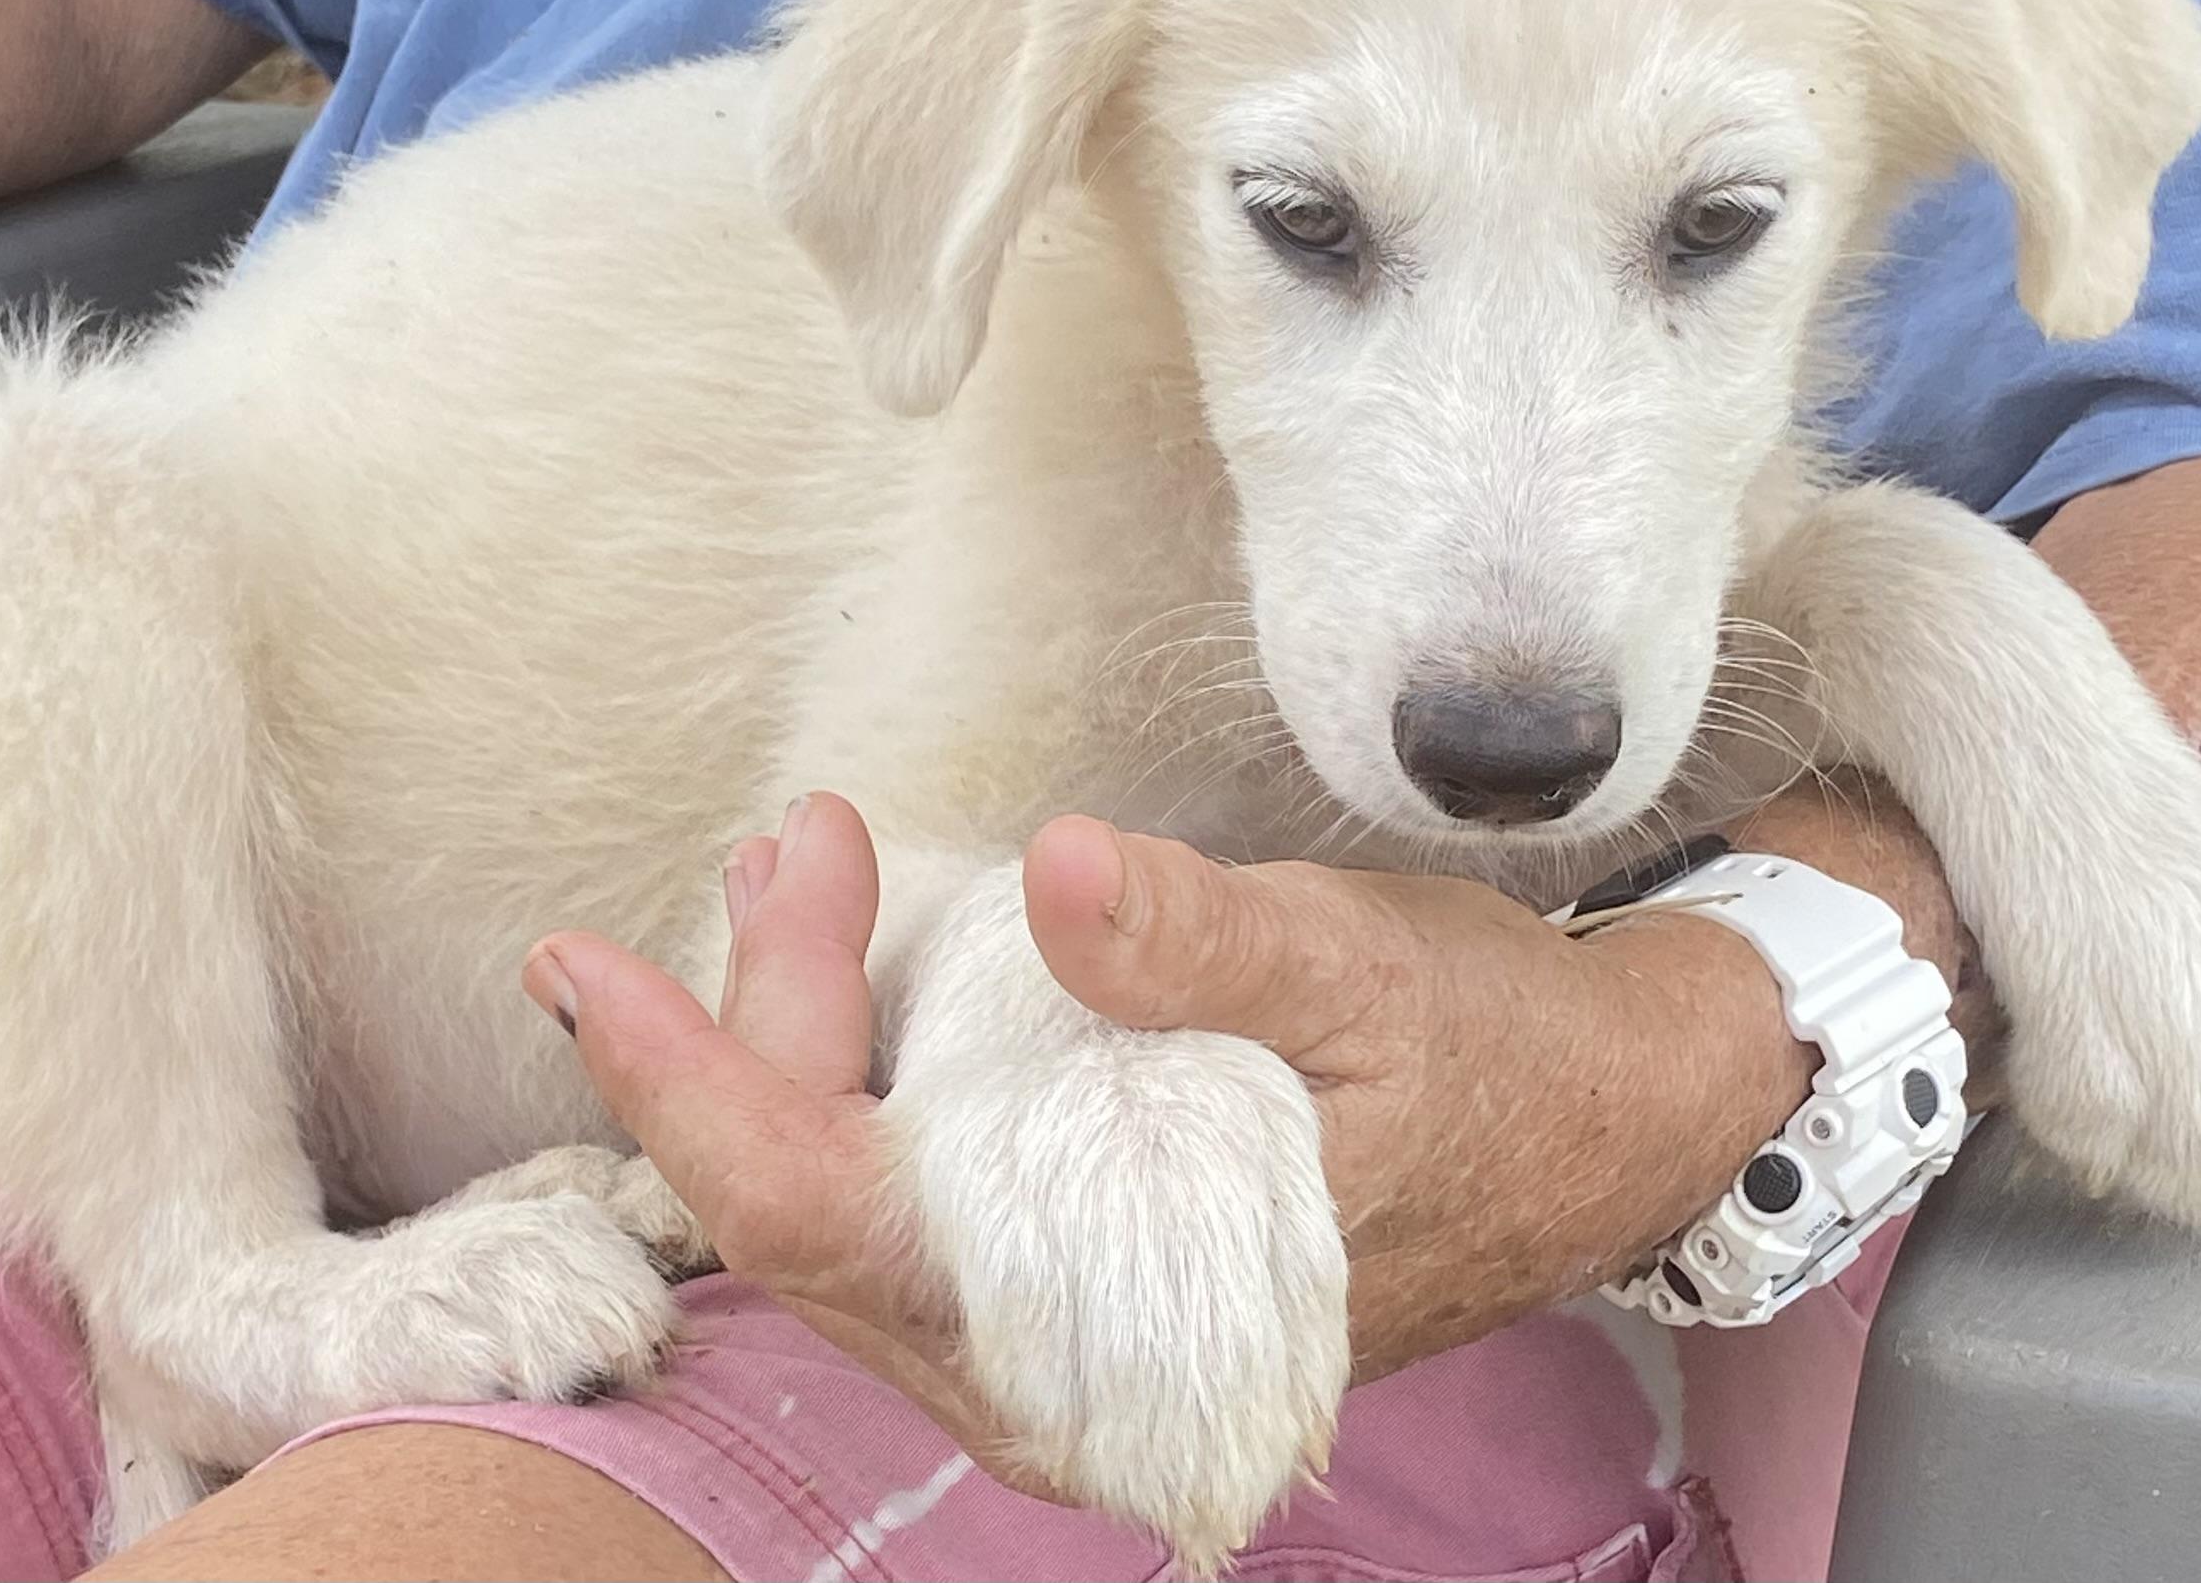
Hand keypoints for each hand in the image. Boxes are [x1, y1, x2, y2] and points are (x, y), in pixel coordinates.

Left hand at [530, 789, 1891, 1412]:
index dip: (690, 1089)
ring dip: (810, 1021)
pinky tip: (880, 943)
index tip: (591, 965)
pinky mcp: (1077, 1262)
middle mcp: (1047, 1362)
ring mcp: (1054, 1322)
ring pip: (853, 1186)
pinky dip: (873, 1052)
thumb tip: (1059, 872)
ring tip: (816, 862)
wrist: (1609, 1123)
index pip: (820, 1221)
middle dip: (767, 1008)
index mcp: (1099, 1334)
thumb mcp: (1359, 975)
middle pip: (812, 1195)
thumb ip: (1201, 941)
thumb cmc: (1492, 1067)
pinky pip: (917, 1170)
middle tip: (806, 838)